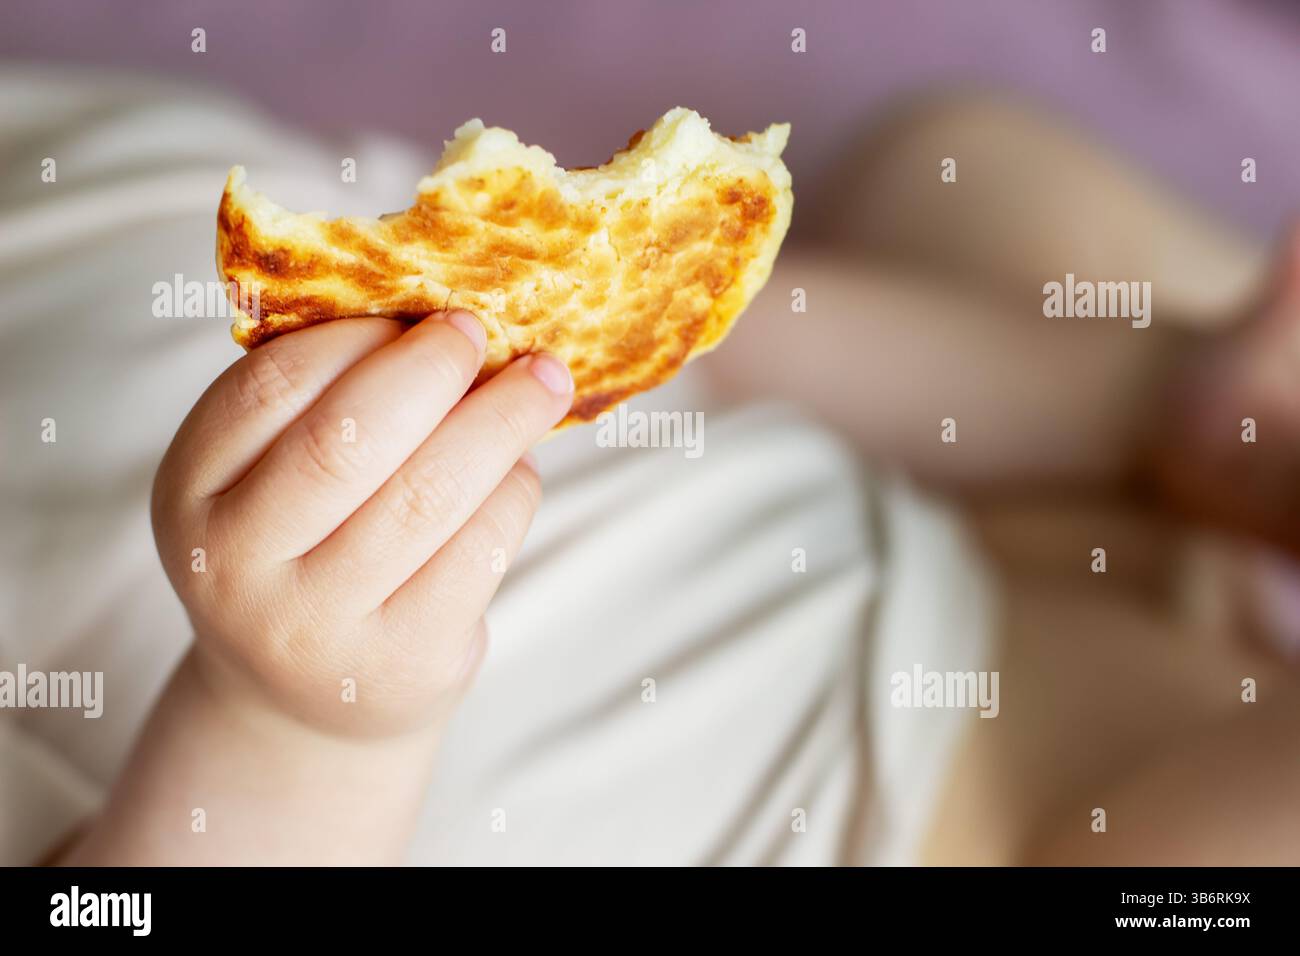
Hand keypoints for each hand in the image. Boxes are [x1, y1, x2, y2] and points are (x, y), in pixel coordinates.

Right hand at [151, 311, 572, 737]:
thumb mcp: (265, 485)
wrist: (305, 705)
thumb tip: (442, 313)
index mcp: (189, 494)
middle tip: (482, 330)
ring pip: (428, 494)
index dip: (357, 335)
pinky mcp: (404, 663)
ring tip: (541, 381)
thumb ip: (320, 405)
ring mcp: (319, 626)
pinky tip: (520, 467)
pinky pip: (479, 549)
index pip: (271, 389)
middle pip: (349, 441)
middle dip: (434, 369)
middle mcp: (237, 567)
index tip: (419, 310)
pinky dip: (514, 490)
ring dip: (501, 421)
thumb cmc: (299, 557)